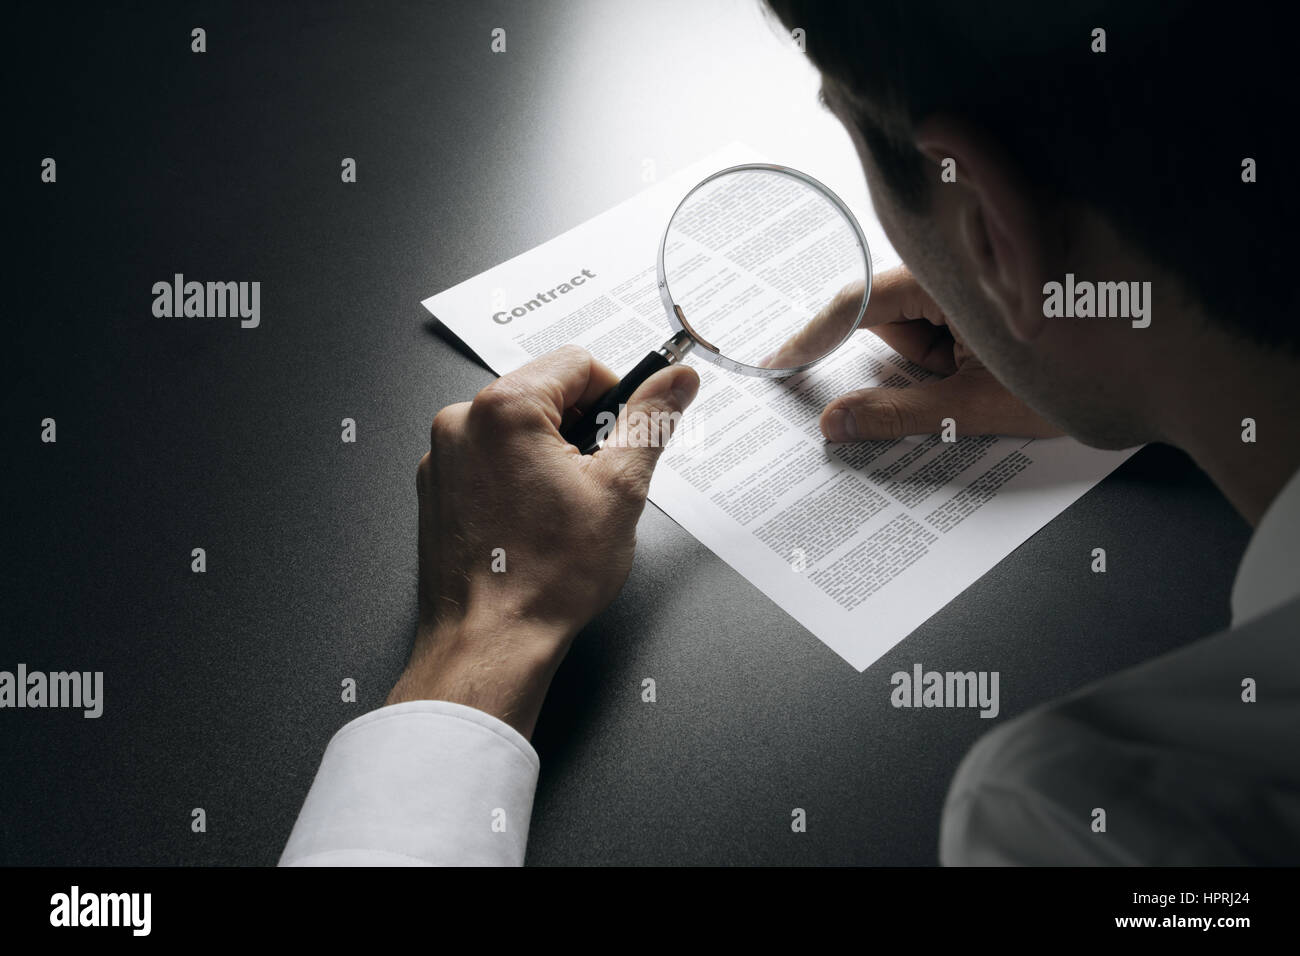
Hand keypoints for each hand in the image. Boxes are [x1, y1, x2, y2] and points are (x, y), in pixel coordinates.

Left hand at [386, 345, 699, 737]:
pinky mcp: (437, 489)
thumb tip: (676, 381)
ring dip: (549, 456)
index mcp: (505, 408)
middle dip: (580, 431)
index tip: (624, 432)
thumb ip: (651, 421)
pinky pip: (489, 460)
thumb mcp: (620, 490)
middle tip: (597, 483)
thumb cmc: (545, 580)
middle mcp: (462, 422)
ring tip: (564, 511)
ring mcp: (443, 457)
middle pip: (544, 393)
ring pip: (517, 429)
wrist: (490, 644)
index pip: (577, 362)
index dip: (615, 394)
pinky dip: (517, 478)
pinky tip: (534, 523)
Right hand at [769, 266, 1061, 440]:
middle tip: (947, 390)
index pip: (859, 302)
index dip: (813, 336)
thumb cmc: (1077, 374)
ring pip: (916, 327)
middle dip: (904, 362)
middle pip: (887, 316)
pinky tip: (988, 374)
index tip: (779, 365)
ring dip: (934, 365)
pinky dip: (948, 362)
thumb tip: (833, 423)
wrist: (1157, 371)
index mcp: (946, 279)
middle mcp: (955, 272)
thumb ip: (894, 414)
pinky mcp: (985, 303)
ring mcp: (971, 287)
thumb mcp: (972, 405)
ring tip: (989, 381)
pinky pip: (942, 332)